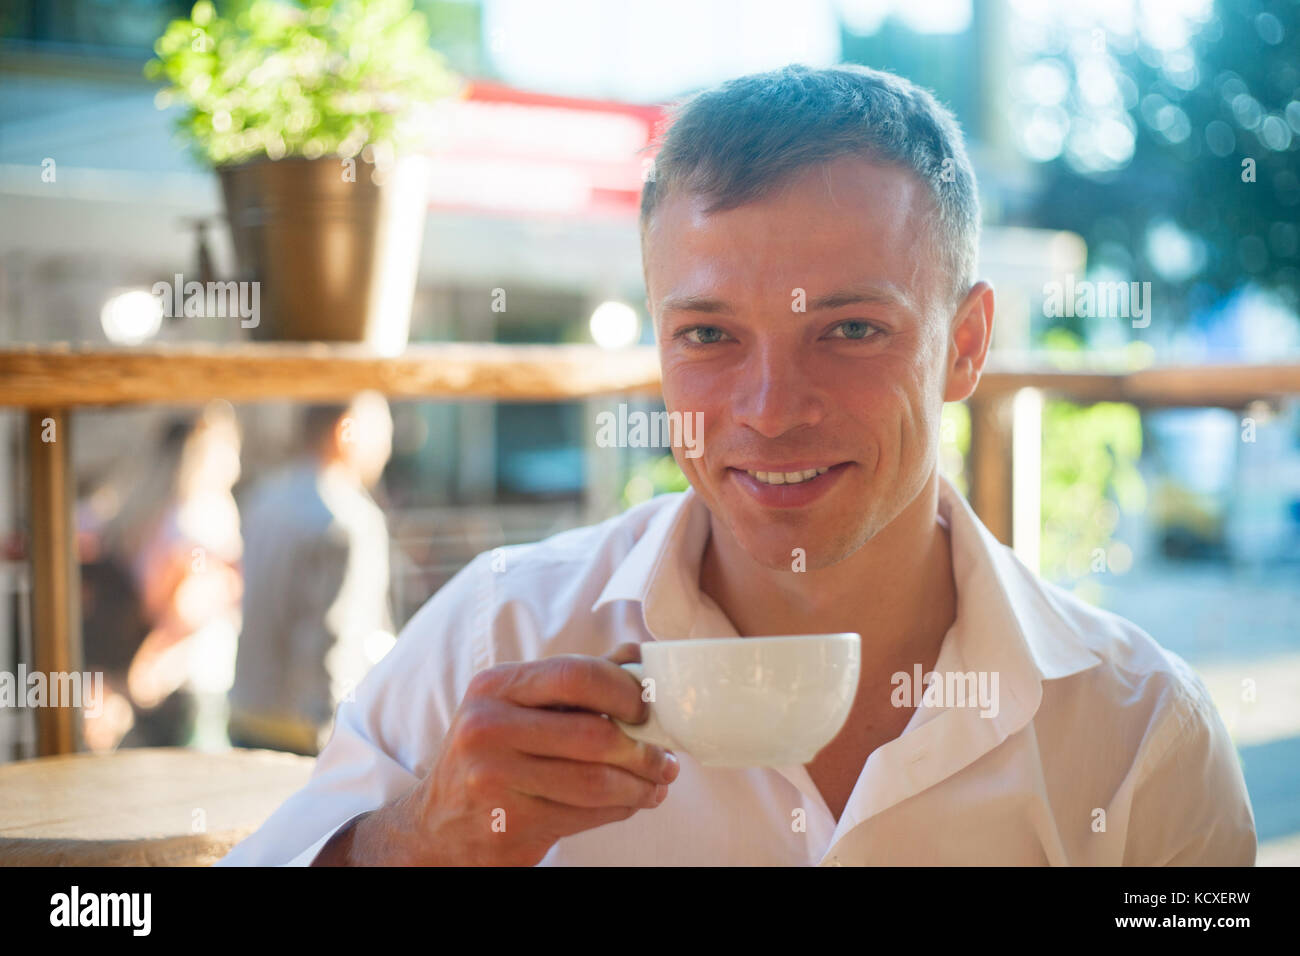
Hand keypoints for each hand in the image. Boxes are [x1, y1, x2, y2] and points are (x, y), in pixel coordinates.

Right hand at [323, 643, 678, 865]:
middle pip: (592, 735)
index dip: (624, 690)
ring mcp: (494, 779)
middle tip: (666, 756)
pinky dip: (622, 809)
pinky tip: (634, 801)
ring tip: (659, 781)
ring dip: (640, 784)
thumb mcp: (517, 707)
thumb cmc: (491, 756)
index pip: (573, 675)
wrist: (435, 826)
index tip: (649, 708)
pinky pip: (585, 815)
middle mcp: (487, 728)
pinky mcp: (508, 824)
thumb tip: (640, 655)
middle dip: (643, 748)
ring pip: (595, 781)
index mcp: (494, 687)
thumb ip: (576, 680)